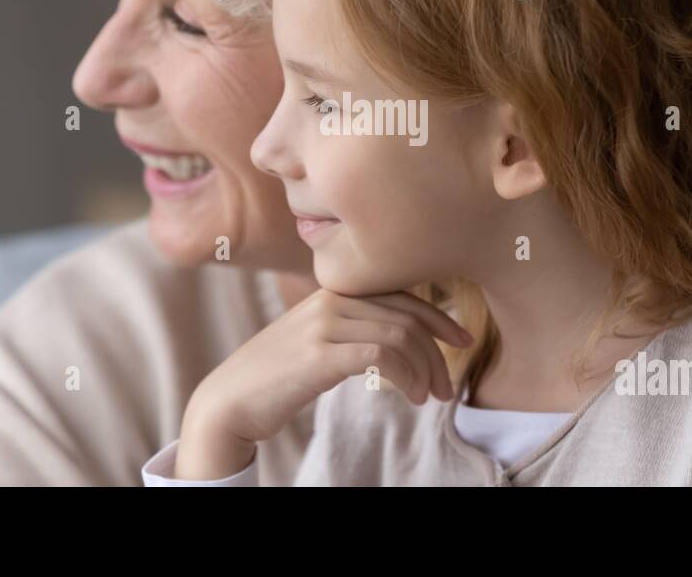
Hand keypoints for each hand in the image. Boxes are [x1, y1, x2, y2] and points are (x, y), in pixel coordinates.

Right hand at [174, 287, 472, 479]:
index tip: (461, 340)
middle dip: (438, 351)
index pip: (400, 294)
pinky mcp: (320, 354)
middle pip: (406, 315)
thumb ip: (351, 328)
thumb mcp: (316, 340)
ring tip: (431, 397)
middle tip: (449, 385)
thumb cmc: (275, 377)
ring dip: (426, 369)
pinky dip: (407, 376)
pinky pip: (383, 356)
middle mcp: (330, 298)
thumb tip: (399, 338)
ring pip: (400, 335)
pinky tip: (412, 396)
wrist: (230, 401)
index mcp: (331, 291)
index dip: (438, 316)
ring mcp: (324, 324)